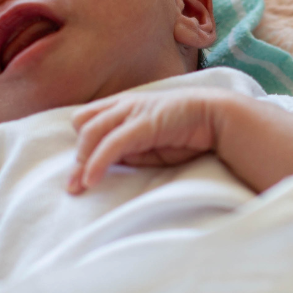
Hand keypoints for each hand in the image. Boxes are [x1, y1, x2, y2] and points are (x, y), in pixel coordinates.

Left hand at [69, 87, 238, 192]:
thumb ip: (127, 152)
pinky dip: (97, 163)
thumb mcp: (148, 147)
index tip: (79, 173)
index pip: (87, 119)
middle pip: (83, 124)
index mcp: (123, 106)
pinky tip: (91, 182)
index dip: (82, 144)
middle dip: (78, 156)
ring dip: (82, 162)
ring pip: (91, 133)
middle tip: (74, 186)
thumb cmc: (185, 135)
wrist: (217, 119)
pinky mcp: (144, 122)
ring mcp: (133, 110)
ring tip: (80, 188)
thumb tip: (103, 164)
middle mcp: (124, 104)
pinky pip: (111, 143)